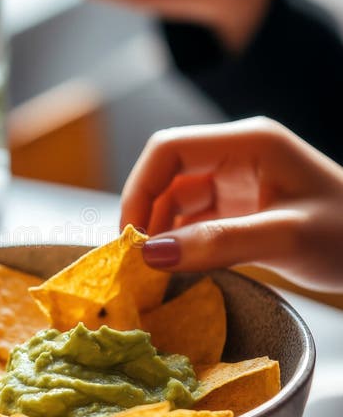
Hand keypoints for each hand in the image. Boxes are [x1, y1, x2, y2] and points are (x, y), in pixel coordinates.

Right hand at [120, 117, 342, 292]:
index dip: (139, 189)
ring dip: (161, 232)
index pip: (169, 150)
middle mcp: (238, 155)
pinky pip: (198, 220)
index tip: (130, 239)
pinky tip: (176, 270)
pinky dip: (182, 243)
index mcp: (249, 143)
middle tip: (135, 264)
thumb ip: (218, 243)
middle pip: (168, 175)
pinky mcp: (244, 208)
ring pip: (179, 200)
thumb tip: (152, 255)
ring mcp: (241, 182)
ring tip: (150, 273)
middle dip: (146, 215)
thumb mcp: (285, 239)